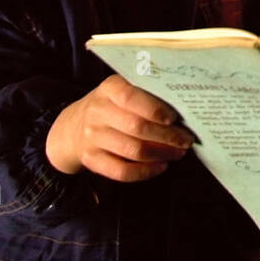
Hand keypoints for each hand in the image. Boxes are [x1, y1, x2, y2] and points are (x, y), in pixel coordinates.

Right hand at [46, 74, 194, 181]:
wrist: (73, 126)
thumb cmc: (111, 105)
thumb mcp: (122, 89)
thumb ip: (146, 93)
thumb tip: (183, 105)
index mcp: (109, 89)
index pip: (131, 97)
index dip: (155, 109)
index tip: (175, 118)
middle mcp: (97, 112)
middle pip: (136, 127)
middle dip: (167, 136)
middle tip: (186, 140)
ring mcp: (92, 137)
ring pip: (132, 151)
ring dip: (161, 154)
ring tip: (178, 153)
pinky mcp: (91, 160)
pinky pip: (121, 171)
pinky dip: (145, 172)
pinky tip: (161, 166)